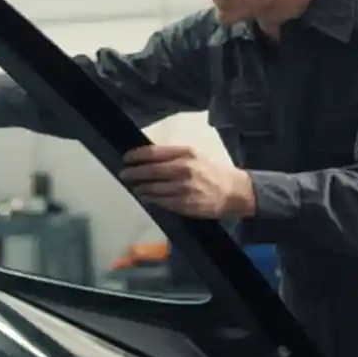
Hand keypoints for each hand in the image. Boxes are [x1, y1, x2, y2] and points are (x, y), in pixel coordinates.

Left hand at [119, 144, 254, 218]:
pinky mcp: (184, 204)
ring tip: (135, 187)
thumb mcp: (194, 155)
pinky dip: (151, 199)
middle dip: (133, 173)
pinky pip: (161, 202)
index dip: (136, 155)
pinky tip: (146, 197)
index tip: (126, 158)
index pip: (153, 152)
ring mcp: (183, 188)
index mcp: (185, 153)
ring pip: (153, 188)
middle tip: (124, 174)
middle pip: (150, 171)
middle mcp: (183, 169)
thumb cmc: (211, 171)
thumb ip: (172, 155)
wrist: (232, 192)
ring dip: (140, 188)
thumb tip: (147, 157)